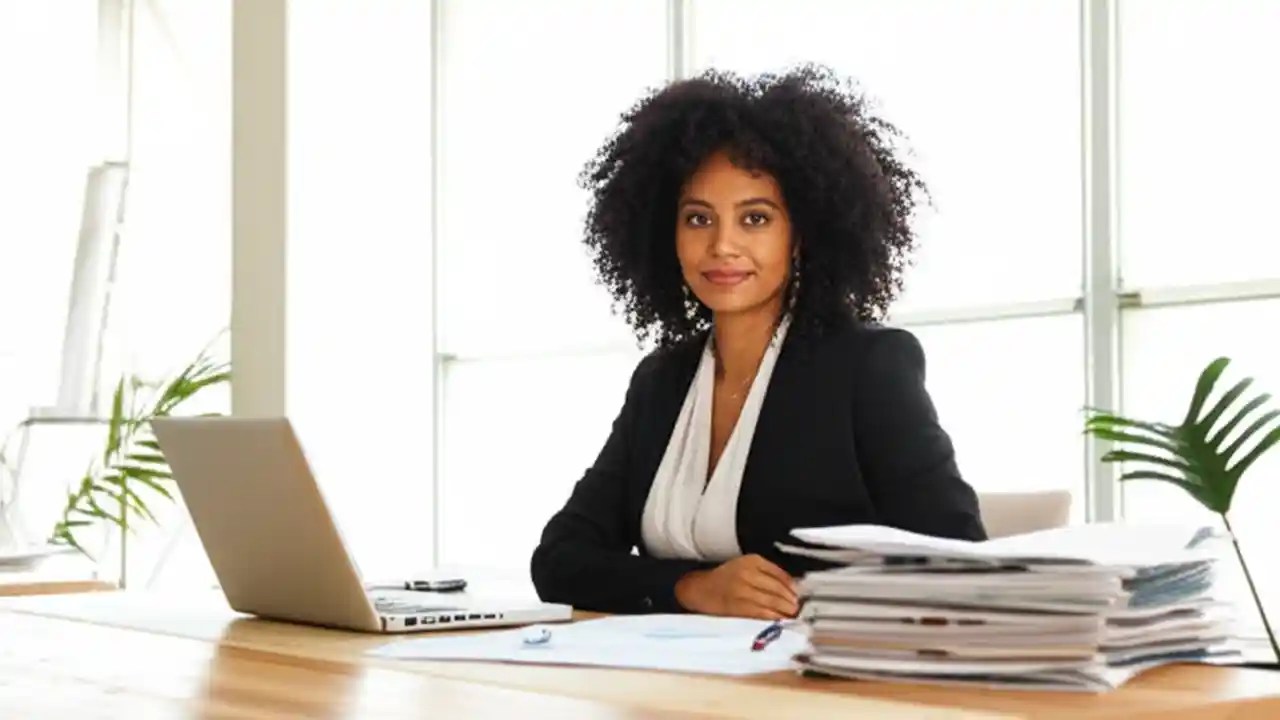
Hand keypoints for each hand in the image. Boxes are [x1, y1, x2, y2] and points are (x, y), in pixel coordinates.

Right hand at [674, 554, 798, 618]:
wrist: (700, 589)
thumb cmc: (726, 579)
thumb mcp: (745, 567)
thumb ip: (766, 574)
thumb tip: (792, 589)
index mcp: (752, 561)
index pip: (780, 574)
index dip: (792, 586)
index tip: (800, 594)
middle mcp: (747, 573)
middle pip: (777, 589)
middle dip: (790, 600)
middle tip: (799, 608)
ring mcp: (741, 590)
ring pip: (771, 601)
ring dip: (785, 610)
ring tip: (792, 615)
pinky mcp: (737, 606)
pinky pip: (760, 612)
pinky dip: (773, 617)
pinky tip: (779, 620)